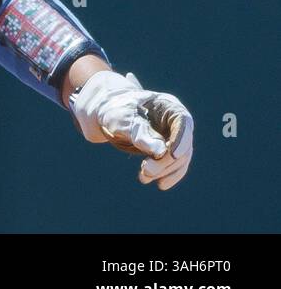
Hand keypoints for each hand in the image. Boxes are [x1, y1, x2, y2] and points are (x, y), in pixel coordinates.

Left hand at [69, 70, 193, 190]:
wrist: (106, 114)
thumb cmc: (115, 111)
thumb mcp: (123, 120)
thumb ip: (141, 134)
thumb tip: (161, 152)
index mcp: (166, 104)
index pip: (183, 121)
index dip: (181, 139)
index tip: (173, 155)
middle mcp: (174, 120)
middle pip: (181, 142)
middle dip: (165, 160)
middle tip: (145, 171)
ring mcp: (173, 135)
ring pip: (179, 157)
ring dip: (164, 170)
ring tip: (143, 178)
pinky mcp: (168, 148)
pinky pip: (174, 164)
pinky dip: (167, 174)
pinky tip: (160, 184)